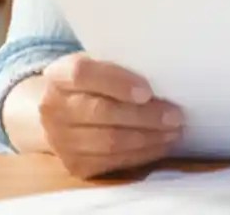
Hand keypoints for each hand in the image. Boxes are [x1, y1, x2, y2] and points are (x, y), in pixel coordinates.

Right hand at [37, 53, 184, 178]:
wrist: (60, 113)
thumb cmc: (92, 84)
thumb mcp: (99, 64)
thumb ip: (122, 66)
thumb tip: (165, 78)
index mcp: (58, 74)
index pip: (83, 74)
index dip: (116, 82)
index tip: (147, 91)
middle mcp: (53, 108)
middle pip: (101, 112)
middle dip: (144, 116)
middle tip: (175, 116)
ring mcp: (60, 140)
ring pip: (109, 142)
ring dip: (148, 138)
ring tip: (174, 131)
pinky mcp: (74, 164)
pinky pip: (112, 162)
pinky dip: (142, 154)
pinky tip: (160, 145)